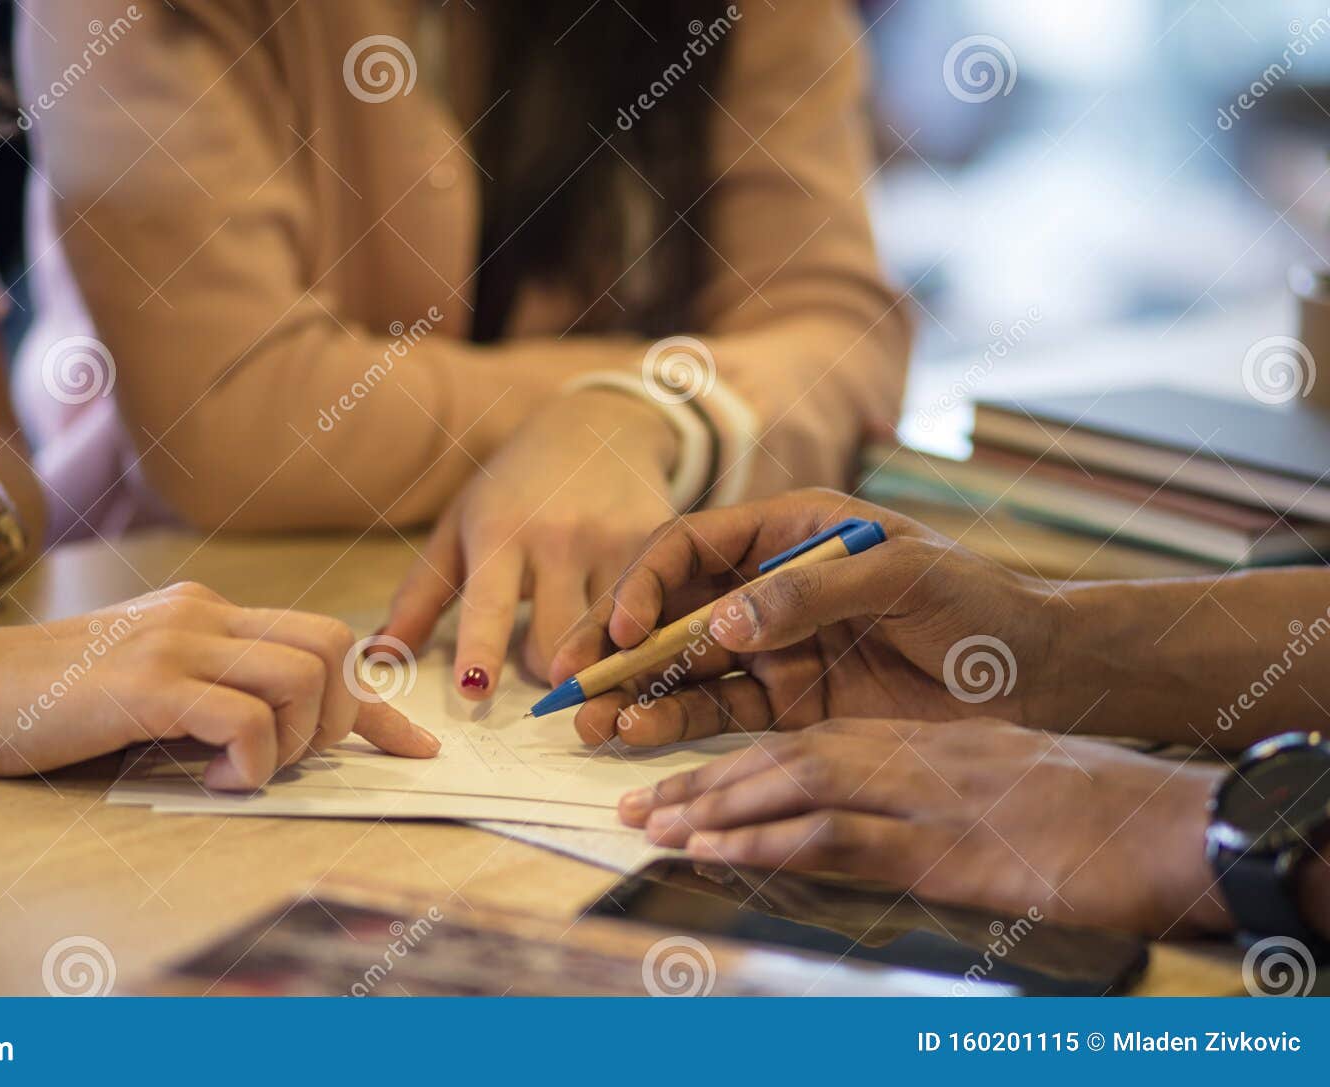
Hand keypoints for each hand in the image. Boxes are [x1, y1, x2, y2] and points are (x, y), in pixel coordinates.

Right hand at [0, 582, 440, 788]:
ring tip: (243, 773)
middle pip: (333, 645)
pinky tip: (214, 779)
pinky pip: (245, 715)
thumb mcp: (147, 686)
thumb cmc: (46, 703)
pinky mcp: (147, 682)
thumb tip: (280, 740)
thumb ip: (210, 693)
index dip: (379, 705)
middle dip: (343, 718)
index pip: (324, 641)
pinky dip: (250, 761)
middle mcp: (203, 614)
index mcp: (209, 612)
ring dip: (295, 743)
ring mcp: (177, 641)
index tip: (412, 748)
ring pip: (306, 675)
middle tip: (291, 763)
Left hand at [384, 389, 676, 697]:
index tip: (475, 691)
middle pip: (554, 644)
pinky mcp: (660, 544)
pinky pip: (650, 617)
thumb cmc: (512, 488)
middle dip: (543, 669)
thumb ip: (419, 596)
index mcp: (500, 531)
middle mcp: (559, 536)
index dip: (482, 651)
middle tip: (538, 654)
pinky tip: (625, 621)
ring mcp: (614, 539)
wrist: (597, 425)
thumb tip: (379, 658)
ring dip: (590, 656)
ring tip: (580, 635)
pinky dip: (634, 633)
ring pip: (607, 640)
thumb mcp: (459, 528)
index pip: (488, 604)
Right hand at [551, 490, 1061, 746]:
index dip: (646, 583)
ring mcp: (772, 647)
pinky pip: (714, 711)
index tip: (626, 627)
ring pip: (680, 666)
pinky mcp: (785, 704)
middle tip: (567, 678)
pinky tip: (637, 736)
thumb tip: (722, 620)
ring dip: (631, 690)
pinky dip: (672, 724)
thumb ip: (811, 593)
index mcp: (788, 531)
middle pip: (668, 608)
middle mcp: (766, 587)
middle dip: (614, 642)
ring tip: (589, 722)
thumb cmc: (978, 602)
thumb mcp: (902, 577)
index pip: (690, 546)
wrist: (1037, 675)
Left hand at [620, 718, 1229, 936]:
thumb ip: (937, 800)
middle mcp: (909, 757)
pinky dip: (767, 838)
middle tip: (641, 803)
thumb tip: (884, 829)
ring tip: (656, 824)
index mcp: (922, 743)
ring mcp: (920, 796)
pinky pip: (835, 833)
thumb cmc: (1097, 811)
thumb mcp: (1002, 791)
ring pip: (793, 782)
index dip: (740, 763)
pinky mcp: (939, 845)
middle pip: (785, 755)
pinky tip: (717, 848)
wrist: (1172, 825)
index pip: (811, 742)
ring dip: (717, 805)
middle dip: (706, 781)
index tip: (686, 786)